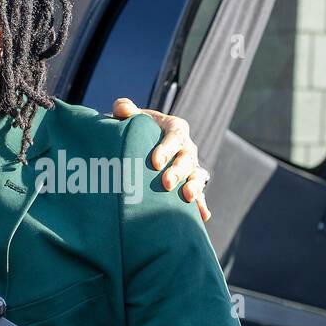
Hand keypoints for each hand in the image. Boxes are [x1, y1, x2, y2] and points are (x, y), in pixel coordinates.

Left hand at [112, 97, 210, 221]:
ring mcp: (190, 167)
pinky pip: (199, 195)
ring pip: (197, 176)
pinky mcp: (189, 184)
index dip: (167, 148)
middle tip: (166, 183)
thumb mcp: (131, 116)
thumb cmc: (136, 129)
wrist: (141, 146)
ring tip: (187, 198)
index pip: (174, 136)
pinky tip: (202, 216)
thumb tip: (122, 109)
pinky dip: (201, 205)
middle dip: (178, 171)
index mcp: (175, 128)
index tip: (155, 161)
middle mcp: (186, 148)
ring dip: (194, 187)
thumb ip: (124, 109)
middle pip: (187, 159)